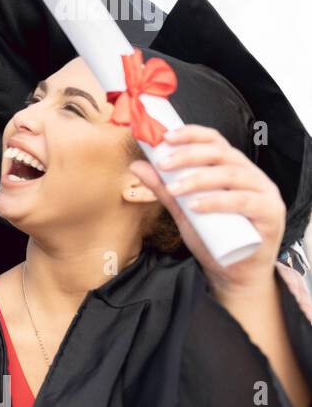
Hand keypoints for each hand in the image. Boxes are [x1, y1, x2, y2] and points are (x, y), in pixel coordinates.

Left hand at [128, 124, 284, 294]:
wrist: (234, 272)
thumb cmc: (212, 236)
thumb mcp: (183, 210)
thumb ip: (164, 189)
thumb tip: (137, 165)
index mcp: (232, 167)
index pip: (214, 141)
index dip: (191, 134)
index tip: (165, 137)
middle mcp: (250, 175)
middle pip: (221, 154)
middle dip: (189, 155)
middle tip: (162, 164)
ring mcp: (264, 192)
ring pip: (231, 175)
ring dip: (198, 179)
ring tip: (173, 189)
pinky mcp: (270, 213)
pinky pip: (244, 201)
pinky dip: (218, 201)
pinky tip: (196, 205)